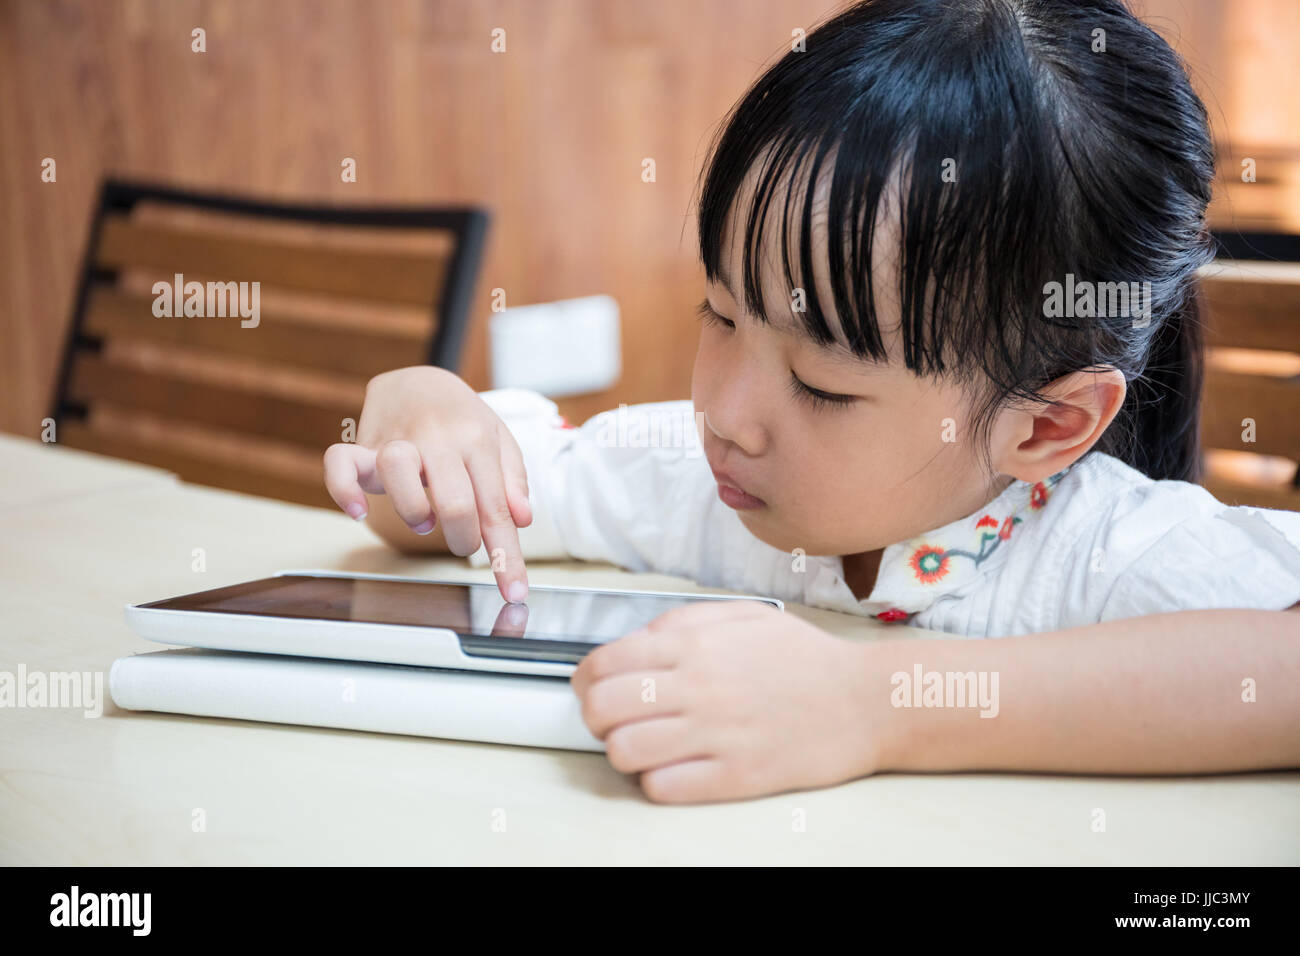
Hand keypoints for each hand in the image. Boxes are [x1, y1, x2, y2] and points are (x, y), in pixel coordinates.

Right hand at [323, 366, 532, 602]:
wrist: (418, 378)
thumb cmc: (462, 418)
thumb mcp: (500, 441)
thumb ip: (513, 481)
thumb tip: (522, 519)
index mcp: (477, 441)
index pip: (496, 509)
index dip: (506, 557)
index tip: (514, 592)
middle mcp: (438, 439)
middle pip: (455, 501)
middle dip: (463, 539)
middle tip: (463, 542)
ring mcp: (398, 441)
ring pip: (399, 473)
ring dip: (414, 512)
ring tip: (425, 519)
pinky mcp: (364, 446)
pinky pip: (339, 463)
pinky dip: (343, 490)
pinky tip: (358, 511)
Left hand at [571, 600, 886, 802]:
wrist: (866, 701)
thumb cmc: (805, 659)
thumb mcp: (743, 615)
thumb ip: (682, 621)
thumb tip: (635, 643)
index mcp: (695, 645)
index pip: (604, 663)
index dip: (585, 680)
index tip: (594, 687)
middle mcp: (699, 688)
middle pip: (602, 708)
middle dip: (595, 716)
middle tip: (614, 719)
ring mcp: (717, 734)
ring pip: (624, 751)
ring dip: (623, 751)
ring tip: (644, 747)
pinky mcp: (736, 776)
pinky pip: (663, 786)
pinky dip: (656, 781)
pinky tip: (674, 769)